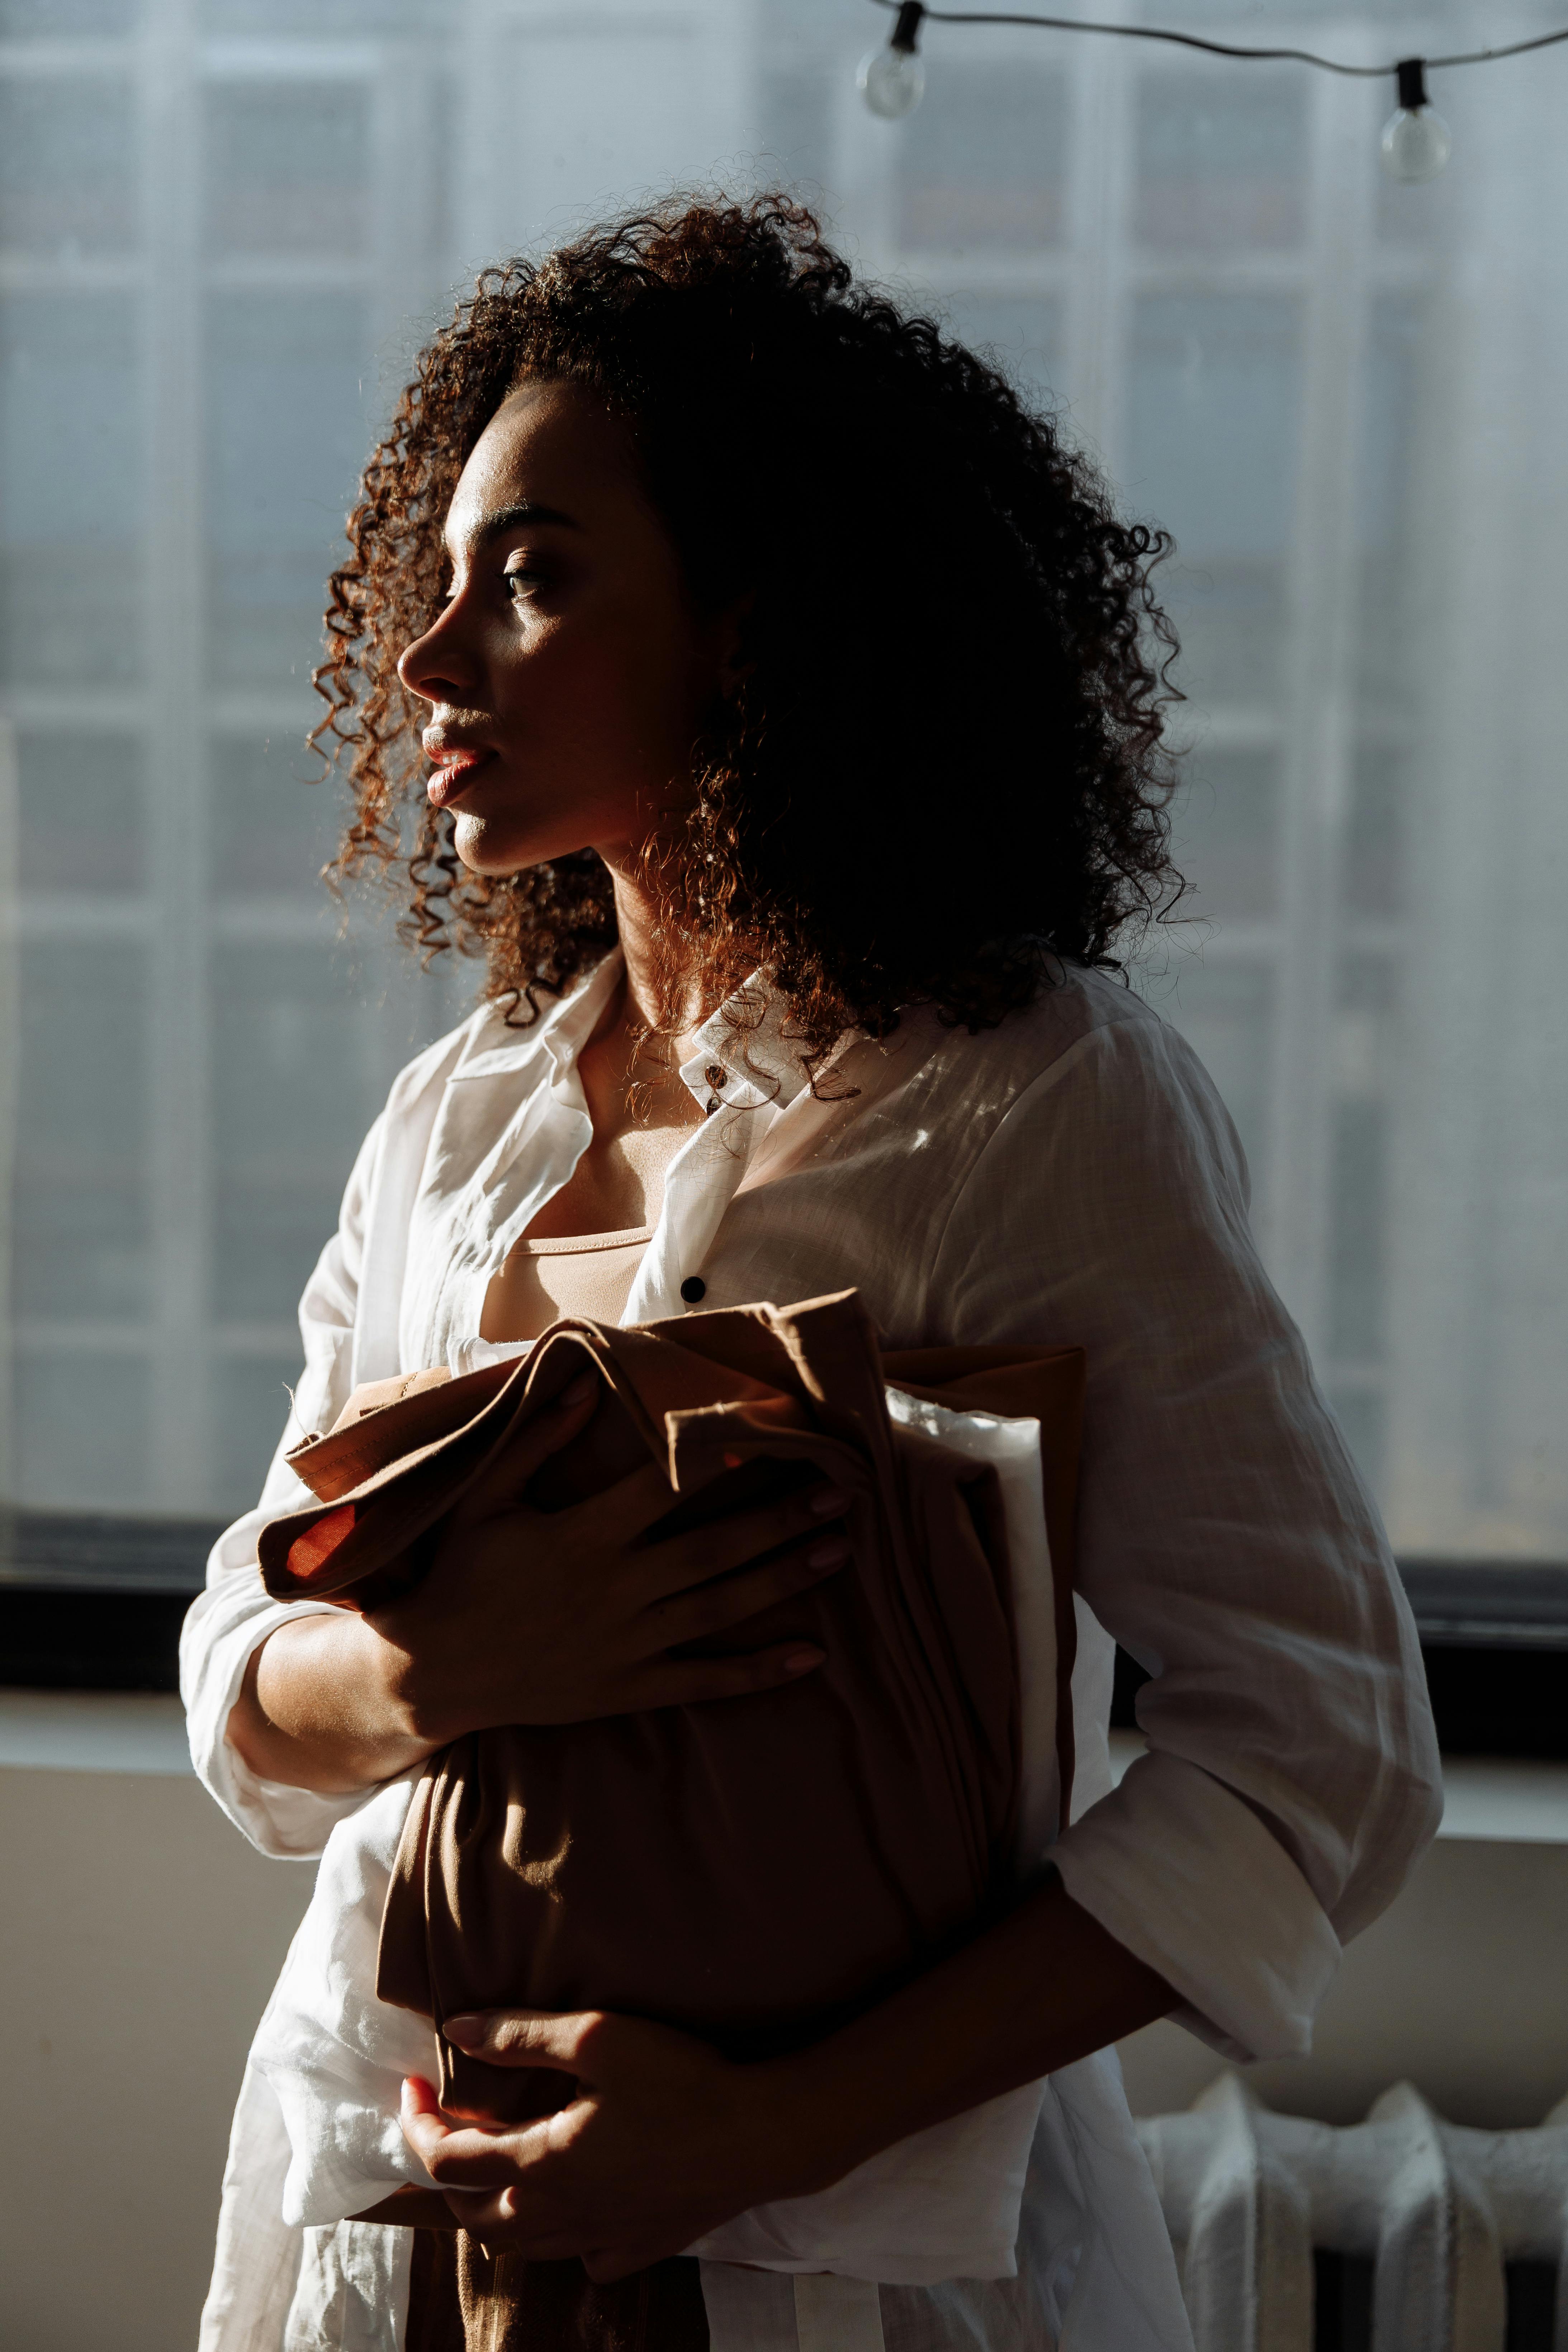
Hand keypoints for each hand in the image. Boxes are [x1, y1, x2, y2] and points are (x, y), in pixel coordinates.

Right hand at [373, 1371, 853, 1742]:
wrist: (432, 1671)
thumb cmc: (461, 1575)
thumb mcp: (485, 1499)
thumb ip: (538, 1441)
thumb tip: (587, 1384)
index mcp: (583, 1536)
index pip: (663, 1489)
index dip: (718, 1461)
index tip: (771, 1435)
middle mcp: (615, 1589)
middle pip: (713, 1548)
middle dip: (780, 1518)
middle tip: (842, 1492)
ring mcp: (627, 1643)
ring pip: (721, 1607)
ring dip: (784, 1578)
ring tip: (839, 1550)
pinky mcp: (629, 1688)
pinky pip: (705, 1682)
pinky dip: (760, 1671)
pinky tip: (814, 1657)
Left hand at [399, 2008, 817, 2280]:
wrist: (762, 2136)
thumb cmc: (682, 2080)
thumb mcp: (599, 2037)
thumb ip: (521, 2034)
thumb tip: (457, 2029)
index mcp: (543, 2163)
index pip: (449, 2158)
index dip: (417, 2122)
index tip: (412, 2084)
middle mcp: (560, 2213)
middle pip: (473, 2213)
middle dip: (446, 2173)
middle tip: (448, 2126)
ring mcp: (599, 2236)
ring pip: (519, 2244)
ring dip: (491, 2208)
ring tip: (495, 2166)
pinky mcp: (637, 2245)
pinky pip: (580, 2256)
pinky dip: (558, 2235)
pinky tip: (571, 2203)